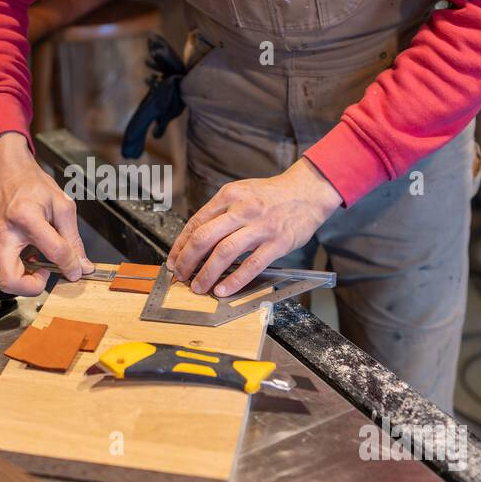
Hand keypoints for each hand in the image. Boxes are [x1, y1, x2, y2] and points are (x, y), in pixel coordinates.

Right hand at [0, 133, 92, 294]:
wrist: (5, 172)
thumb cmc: (31, 185)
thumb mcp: (61, 205)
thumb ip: (73, 238)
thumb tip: (81, 265)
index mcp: (25, 217)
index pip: (54, 252)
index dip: (71, 265)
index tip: (75, 269)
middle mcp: (2, 232)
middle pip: (10, 280)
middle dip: (32, 287)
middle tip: (45, 274)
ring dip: (19, 281)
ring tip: (33, 265)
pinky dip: (7, 275)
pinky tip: (22, 261)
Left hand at [167, 158, 341, 297]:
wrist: (308, 191)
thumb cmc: (272, 196)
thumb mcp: (241, 193)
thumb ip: (221, 212)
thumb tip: (196, 238)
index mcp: (229, 196)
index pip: (196, 222)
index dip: (180, 245)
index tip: (173, 260)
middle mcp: (242, 210)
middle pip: (204, 237)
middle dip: (187, 260)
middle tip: (180, 276)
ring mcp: (260, 226)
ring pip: (224, 252)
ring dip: (206, 273)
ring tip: (198, 287)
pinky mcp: (277, 242)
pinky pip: (251, 265)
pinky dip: (234, 280)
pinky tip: (223, 290)